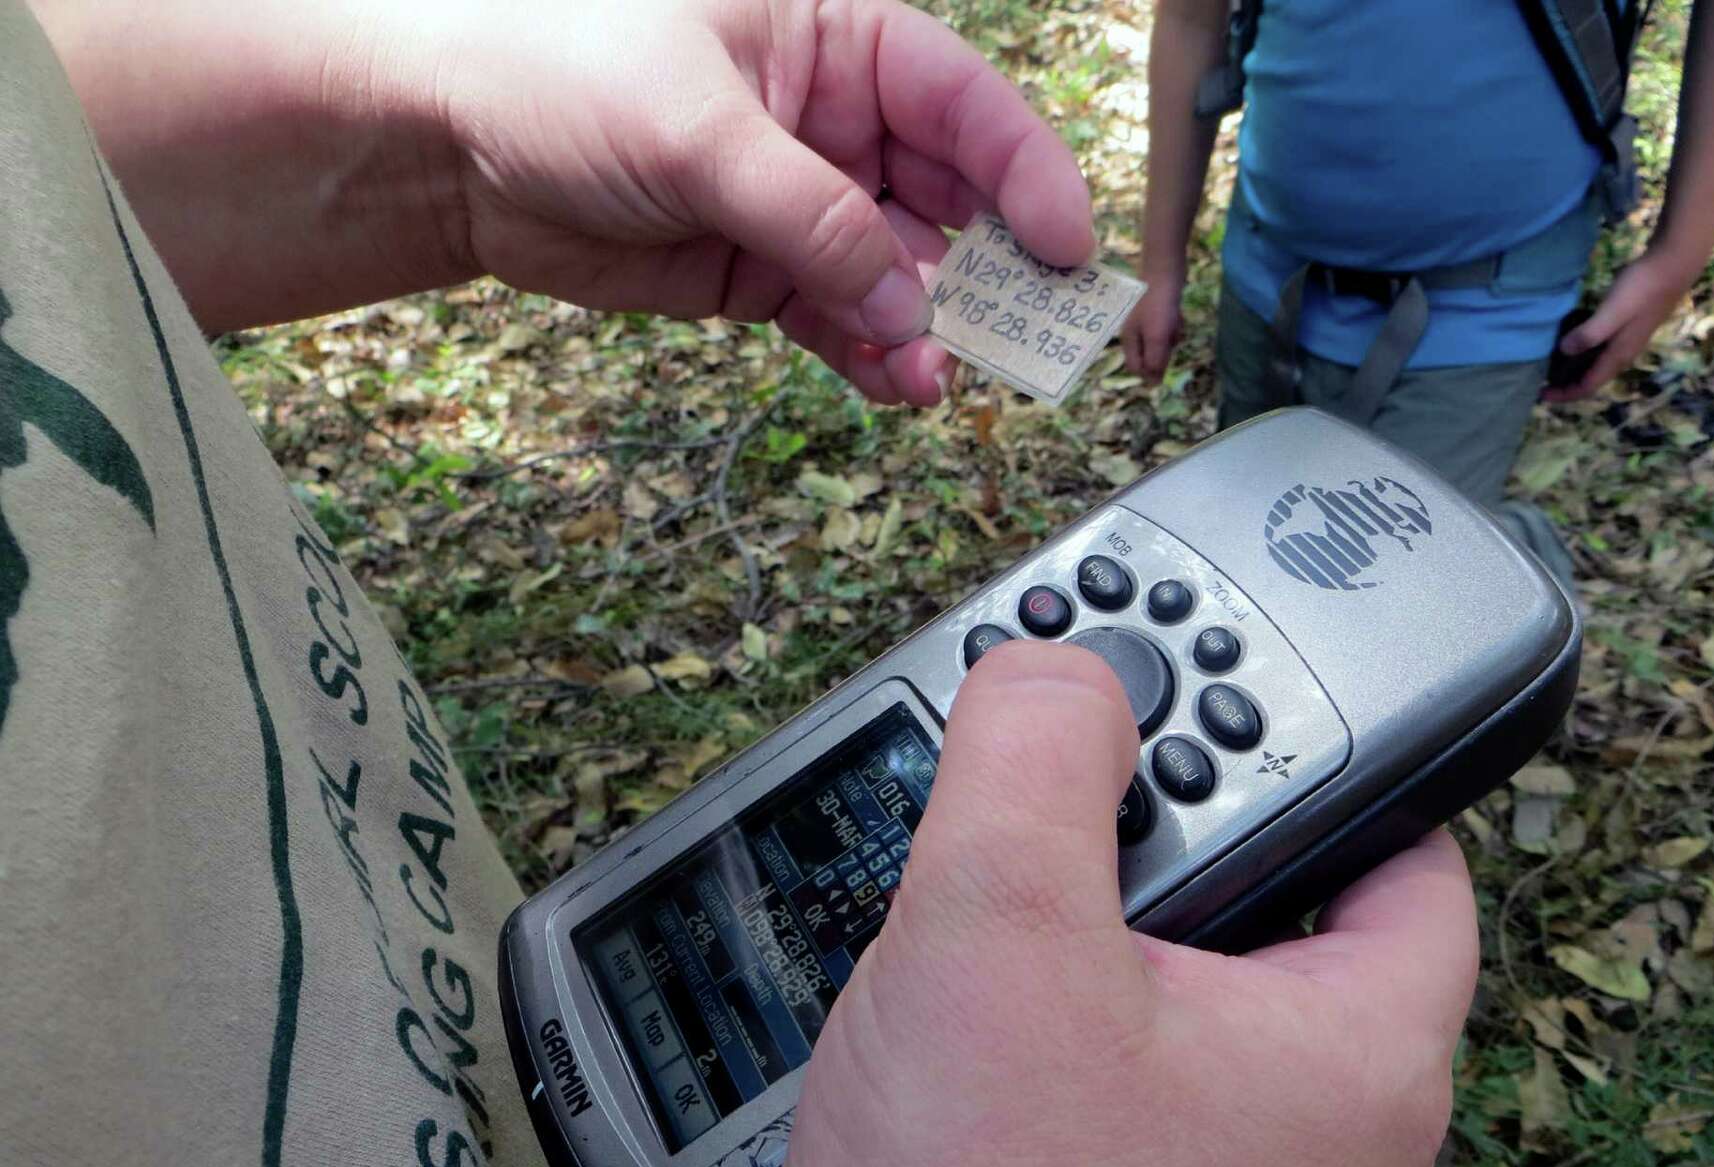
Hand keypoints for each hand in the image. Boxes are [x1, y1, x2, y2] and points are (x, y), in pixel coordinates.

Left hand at [441, 0, 1094, 404]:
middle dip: (991, 271)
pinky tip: (890, 384)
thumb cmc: (562, 73)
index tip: (1066, 249)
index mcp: (839, 39)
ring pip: (901, 275)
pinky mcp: (764, 273)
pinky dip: (869, 357)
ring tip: (931, 380)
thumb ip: (811, 216)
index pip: (964, 105)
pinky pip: (842, 320)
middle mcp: (838, 122)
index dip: (1026, 175)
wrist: (451, 145)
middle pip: (952, 200)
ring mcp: (805, 203)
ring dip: (927, 330)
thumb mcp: (699, 129)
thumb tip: (908, 301)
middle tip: (1025, 341)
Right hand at [690, 642, 1479, 1166]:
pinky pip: (1140, 1054)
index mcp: (1360, 1065)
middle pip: (1292, 897)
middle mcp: (1328, 1137)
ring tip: (1010, 848)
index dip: (1314, 736)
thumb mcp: (997, 927)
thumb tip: (1063, 665)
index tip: (1222, 681)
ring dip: (1106, 897)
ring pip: (1198, 978)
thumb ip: (1038, 753)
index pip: (1407, 839)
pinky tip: (981, 969)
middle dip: (1180, 808)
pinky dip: (1074, 988)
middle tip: (1080, 751)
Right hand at [1122, 271, 1185, 382]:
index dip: (1151, 370)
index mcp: (1129, 340)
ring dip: (1171, 338)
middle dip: (1164, 351)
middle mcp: (1134, 333)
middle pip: (1150, 356)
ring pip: (1161, 343)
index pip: (1136, 368)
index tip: (1166, 359)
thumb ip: (1154, 361)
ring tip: (1174, 323)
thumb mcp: (1156, 338)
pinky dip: (1174, 326)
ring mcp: (1146, 322)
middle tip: (1170, 335)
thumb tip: (1153, 384)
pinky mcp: (1157, 313)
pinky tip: (1177, 315)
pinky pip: (1167, 329)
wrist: (1166, 271)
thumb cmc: (1159, 306)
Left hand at [1541, 244, 1702, 402]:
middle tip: (1542, 382)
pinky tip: (1573, 341)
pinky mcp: (1627, 325)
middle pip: (1592, 379)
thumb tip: (1563, 351)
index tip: (1541, 394)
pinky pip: (1600, 348)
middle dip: (1568, 385)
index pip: (1588, 386)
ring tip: (1553, 365)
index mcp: (1618, 355)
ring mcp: (1627, 339)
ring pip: (1596, 364)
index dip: (1564, 394)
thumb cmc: (1642, 288)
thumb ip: (1590, 333)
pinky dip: (1584, 352)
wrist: (1673, 264)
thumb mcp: (1613, 312)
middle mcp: (1623, 353)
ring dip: (1575, 369)